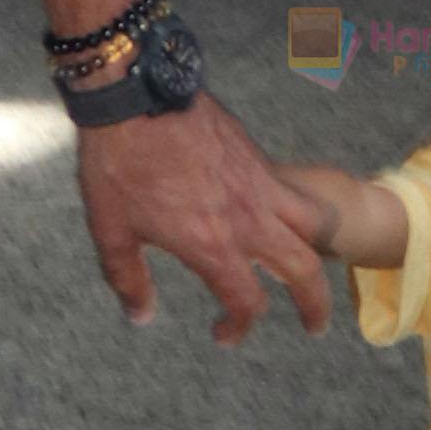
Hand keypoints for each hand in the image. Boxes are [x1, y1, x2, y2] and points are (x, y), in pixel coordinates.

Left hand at [73, 96, 335, 341]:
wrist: (136, 95)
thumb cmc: (117, 164)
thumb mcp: (111, 231)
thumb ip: (128, 279)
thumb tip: (141, 316)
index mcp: (211, 245)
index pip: (245, 302)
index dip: (239, 327)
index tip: (224, 333)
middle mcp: (247, 220)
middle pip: (303, 271)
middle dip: (315, 306)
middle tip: (314, 327)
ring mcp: (259, 186)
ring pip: (313, 227)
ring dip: (320, 255)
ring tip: (315, 272)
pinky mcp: (257, 159)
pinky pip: (294, 192)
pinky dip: (300, 214)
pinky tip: (282, 219)